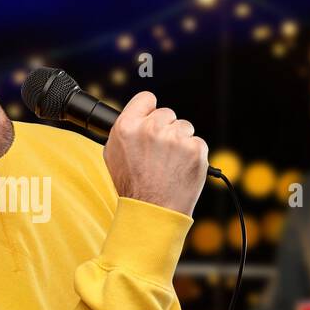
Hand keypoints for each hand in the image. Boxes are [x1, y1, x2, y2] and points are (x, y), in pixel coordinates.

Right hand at [103, 91, 209, 216]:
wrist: (153, 211)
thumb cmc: (132, 186)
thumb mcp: (113, 155)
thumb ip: (124, 131)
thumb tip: (135, 116)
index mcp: (127, 127)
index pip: (146, 98)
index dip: (149, 110)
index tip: (152, 120)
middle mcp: (151, 129)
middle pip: (166, 113)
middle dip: (165, 129)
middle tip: (159, 153)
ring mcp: (175, 138)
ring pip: (184, 127)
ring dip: (180, 141)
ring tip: (170, 164)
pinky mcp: (195, 149)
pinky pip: (197, 142)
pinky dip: (193, 154)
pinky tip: (181, 168)